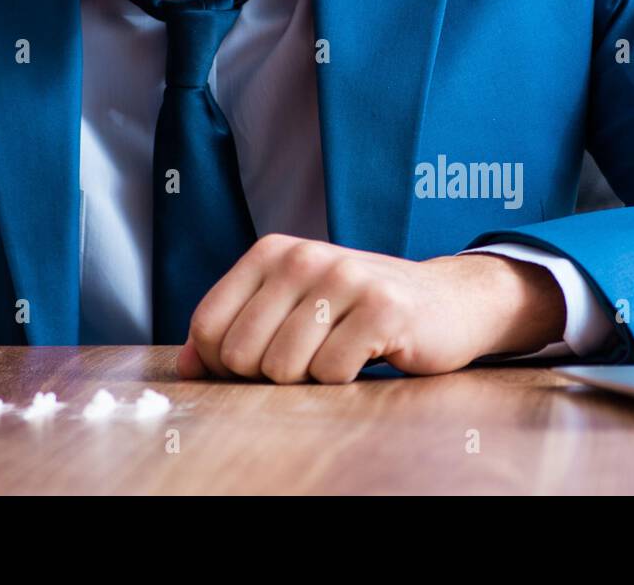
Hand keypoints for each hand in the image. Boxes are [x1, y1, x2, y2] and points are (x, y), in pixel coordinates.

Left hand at [174, 234, 565, 383]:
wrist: (447, 301)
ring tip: (335, 354)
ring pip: (283, 368)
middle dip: (267, 376)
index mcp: (270, 252)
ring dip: (308, 379)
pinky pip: (331, 373)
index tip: (256, 366)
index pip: (207, 327)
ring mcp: (343, 278)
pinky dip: (344, 381)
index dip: (221, 365)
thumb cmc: (357, 311)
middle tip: (306, 361)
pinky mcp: (382, 307)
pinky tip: (366, 354)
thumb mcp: (292, 307)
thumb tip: (186, 365)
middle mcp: (302, 256)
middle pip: (241, 354)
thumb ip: (236, 329)